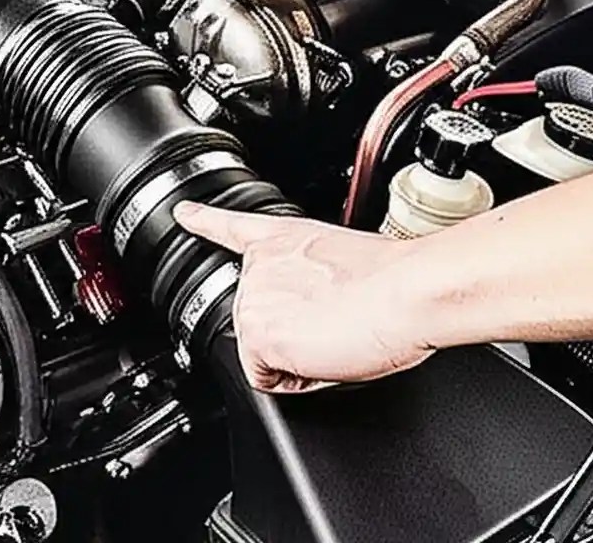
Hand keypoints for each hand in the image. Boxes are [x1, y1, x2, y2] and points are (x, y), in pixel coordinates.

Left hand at [173, 202, 436, 392]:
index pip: (232, 227)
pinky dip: (296, 380)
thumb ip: (309, 275)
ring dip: (298, 354)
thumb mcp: (342, 261)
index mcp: (284, 238)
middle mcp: (260, 265)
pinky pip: (267, 378)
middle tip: (337, 321)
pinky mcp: (259, 335)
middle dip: (292, 331)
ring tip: (337, 332)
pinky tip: (323, 354)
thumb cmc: (396, 281)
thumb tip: (314, 302)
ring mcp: (254, 299)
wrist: (408, 291)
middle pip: (259, 318)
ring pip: (264, 350)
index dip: (203, 220)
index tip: (184, 213)